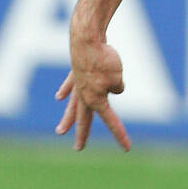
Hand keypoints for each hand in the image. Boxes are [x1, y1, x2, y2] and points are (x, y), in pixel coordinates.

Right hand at [55, 33, 130, 151]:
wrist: (87, 39)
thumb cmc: (104, 60)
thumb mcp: (117, 77)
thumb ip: (117, 86)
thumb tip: (113, 87)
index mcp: (95, 101)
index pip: (111, 121)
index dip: (119, 135)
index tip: (127, 149)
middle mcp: (84, 95)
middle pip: (83, 119)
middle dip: (82, 134)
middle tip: (78, 148)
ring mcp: (77, 83)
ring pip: (72, 105)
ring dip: (67, 119)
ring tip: (60, 131)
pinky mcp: (75, 69)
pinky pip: (70, 84)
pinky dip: (66, 90)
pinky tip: (60, 97)